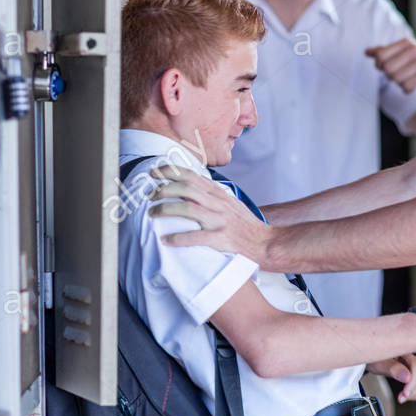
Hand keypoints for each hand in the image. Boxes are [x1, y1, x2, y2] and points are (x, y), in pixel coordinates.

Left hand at [146, 165, 272, 262]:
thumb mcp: (230, 203)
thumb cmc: (246, 225)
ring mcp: (220, 220)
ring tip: (152, 213)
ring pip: (188, 209)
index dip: (171, 171)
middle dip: (164, 189)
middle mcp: (219, 204)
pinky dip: (179, 238)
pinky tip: (166, 240)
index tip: (155, 171)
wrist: (266, 243)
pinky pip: (196, 236)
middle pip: (186, 189)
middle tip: (149, 195)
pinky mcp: (221, 238)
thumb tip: (190, 188)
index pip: (192, 176)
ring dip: (166, 210)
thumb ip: (212, 195)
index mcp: (219, 194)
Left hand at [366, 37, 415, 96]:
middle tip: (399, 75)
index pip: (380, 56)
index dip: (380, 65)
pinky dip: (406, 90)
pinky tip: (413, 86)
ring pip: (396, 79)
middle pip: (387, 68)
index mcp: (406, 43)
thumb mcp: (402, 55)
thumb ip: (384, 52)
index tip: (387, 67)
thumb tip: (366, 52)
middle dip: (390, 75)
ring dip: (399, 83)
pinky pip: (406, 86)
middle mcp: (415, 50)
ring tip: (408, 79)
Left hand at [367, 354, 415, 403]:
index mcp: (406, 350)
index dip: (413, 381)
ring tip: (403, 397)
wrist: (378, 361)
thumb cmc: (377, 360)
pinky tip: (410, 394)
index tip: (405, 393)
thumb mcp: (380, 364)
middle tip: (401, 398)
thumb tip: (407, 377)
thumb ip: (393, 369)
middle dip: (414, 390)